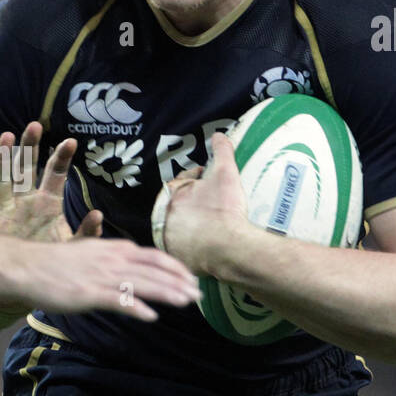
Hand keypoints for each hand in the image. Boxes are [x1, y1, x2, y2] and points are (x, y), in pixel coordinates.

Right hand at [0, 122, 102, 310]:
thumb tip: (98, 214)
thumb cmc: (51, 262)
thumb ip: (86, 234)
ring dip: (3, 159)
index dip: (61, 157)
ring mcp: (7, 211)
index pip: (54, 174)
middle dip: (29, 147)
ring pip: (2, 180)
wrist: (26, 284)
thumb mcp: (72, 248)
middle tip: (34, 125)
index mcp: (48, 203)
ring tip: (6, 137)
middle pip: (26, 168)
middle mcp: (26, 201)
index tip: (72, 141)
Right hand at [9, 237, 201, 321]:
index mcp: (113, 248)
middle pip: (154, 270)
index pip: (153, 256)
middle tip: (198, 295)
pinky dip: (137, 307)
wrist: (26, 266)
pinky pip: (118, 300)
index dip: (174, 267)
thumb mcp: (85, 248)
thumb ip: (105, 248)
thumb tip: (116, 239)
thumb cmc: (53, 261)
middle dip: (178, 282)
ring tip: (186, 302)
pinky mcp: (89, 293)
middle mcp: (112, 259)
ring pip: (142, 283)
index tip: (190, 278)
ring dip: (167, 293)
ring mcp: (101, 276)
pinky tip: (152, 316)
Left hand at [158, 132, 248, 275]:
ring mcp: (171, 242)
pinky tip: (207, 244)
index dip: (196, 178)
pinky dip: (193, 246)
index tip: (207, 179)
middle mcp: (166, 220)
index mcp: (172, 197)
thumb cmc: (224, 210)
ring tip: (210, 224)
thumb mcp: (226, 173)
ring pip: (180, 229)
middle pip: (179, 206)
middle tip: (210, 203)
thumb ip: (222, 151)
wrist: (229, 248)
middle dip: (192, 203)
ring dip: (192, 225)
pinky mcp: (180, 259)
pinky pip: (185, 250)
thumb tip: (219, 135)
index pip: (181, 182)